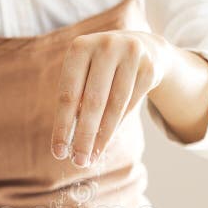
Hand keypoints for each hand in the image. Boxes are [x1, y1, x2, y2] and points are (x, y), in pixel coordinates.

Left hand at [51, 30, 173, 166]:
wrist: (141, 46)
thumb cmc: (100, 66)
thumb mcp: (83, 73)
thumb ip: (74, 100)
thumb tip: (68, 141)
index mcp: (80, 47)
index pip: (68, 94)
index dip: (62, 126)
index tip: (58, 152)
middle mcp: (105, 46)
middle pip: (93, 101)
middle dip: (84, 135)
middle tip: (78, 162)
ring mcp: (131, 55)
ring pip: (115, 106)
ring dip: (102, 137)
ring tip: (91, 157)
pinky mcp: (149, 68)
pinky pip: (130, 105)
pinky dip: (117, 126)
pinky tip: (105, 142)